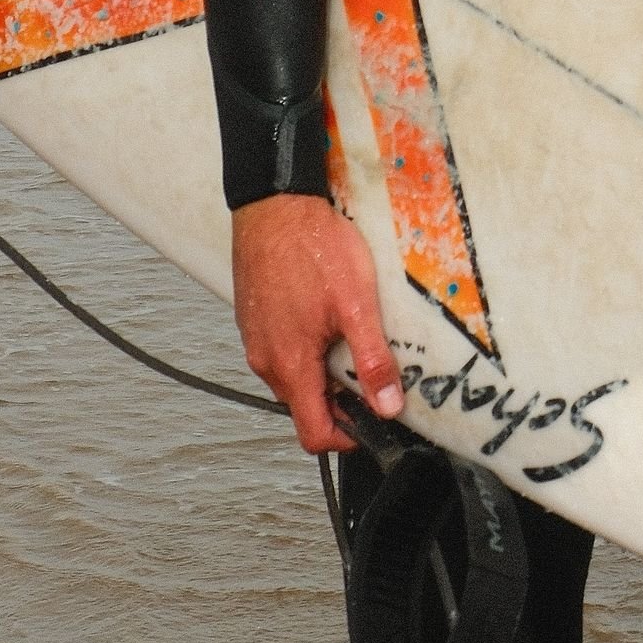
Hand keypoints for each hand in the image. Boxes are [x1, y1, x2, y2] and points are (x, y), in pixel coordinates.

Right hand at [231, 193, 405, 451]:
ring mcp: (256, 340)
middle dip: (340, 402)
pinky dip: (306, 350)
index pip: (313, 434)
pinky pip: (281, 352)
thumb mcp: (356, 305)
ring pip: (294, 379)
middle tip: (372, 374)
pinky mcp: (254, 320)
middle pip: (305, 407)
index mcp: (290, 364)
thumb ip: (372, 360)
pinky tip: (326, 319)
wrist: (274, 204)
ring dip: (323, 373)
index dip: (346, 438)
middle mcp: (266, 360)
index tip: (372, 422)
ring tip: (350, 339)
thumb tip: (387, 404)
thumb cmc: (312, 246)